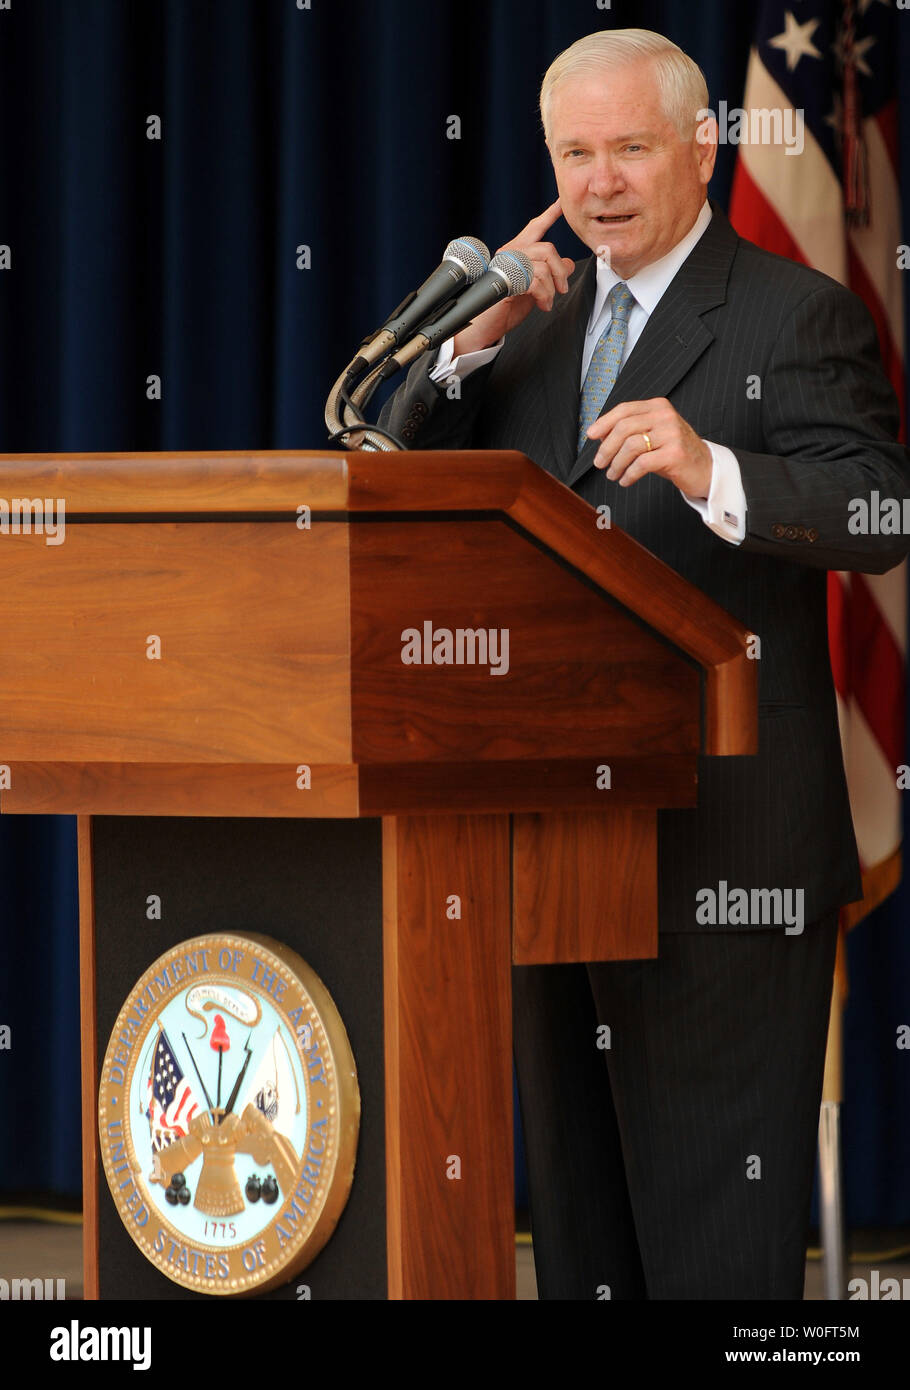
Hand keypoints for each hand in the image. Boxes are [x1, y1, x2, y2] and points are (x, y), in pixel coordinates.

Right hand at [451, 200, 574, 355]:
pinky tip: (541, 305)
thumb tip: (568, 264)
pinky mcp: (505, 280)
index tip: (561, 203)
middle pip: (548, 248)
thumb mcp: (532, 289)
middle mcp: (509, 253)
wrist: (482, 327)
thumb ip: (548, 274)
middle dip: (561, 271)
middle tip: (562, 289)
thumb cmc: (503, 308)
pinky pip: (536, 281)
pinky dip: (544, 296)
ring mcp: (505, 265)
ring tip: (546, 302)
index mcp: (514, 252)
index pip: (535, 228)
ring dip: (552, 289)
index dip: (549, 215)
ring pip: (544, 266)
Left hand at [586, 398, 712, 498]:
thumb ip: (630, 430)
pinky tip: (626, 480)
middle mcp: (665, 416)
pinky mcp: (674, 454)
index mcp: (658, 407)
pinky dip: (629, 474)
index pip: (624, 410)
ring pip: (630, 446)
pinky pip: (642, 463)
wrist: (706, 467)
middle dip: (606, 447)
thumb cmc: (674, 452)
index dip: (604, 422)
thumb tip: (599, 434)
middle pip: (624, 428)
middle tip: (599, 462)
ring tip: (613, 474)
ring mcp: (671, 434)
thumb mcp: (652, 435)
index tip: (590, 435)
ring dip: (616, 463)